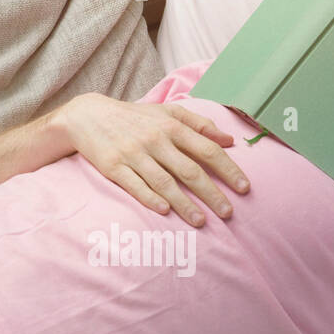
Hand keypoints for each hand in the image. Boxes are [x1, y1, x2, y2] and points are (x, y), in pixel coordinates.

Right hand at [55, 92, 249, 226]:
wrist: (88, 116)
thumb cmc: (135, 117)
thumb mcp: (167, 111)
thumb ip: (199, 124)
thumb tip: (230, 139)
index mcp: (172, 126)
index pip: (207, 148)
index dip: (228, 169)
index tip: (244, 188)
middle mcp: (155, 140)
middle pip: (189, 170)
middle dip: (211, 193)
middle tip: (228, 213)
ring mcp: (134, 154)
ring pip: (164, 182)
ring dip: (184, 204)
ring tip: (201, 222)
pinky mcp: (114, 167)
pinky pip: (135, 186)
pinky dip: (150, 198)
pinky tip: (165, 211)